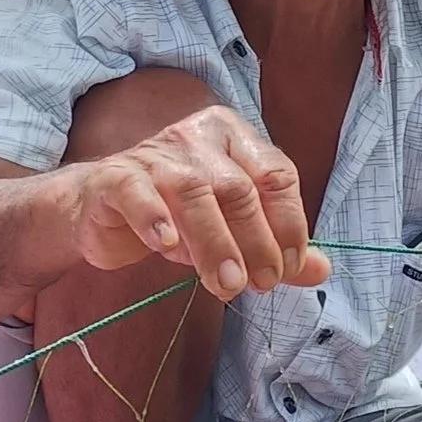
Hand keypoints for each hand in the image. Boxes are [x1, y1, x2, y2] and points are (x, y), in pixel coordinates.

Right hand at [62, 105, 329, 300]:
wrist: (99, 210)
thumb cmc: (175, 216)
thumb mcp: (229, 230)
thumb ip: (273, 246)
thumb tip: (321, 270)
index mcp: (234, 138)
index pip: (276, 174)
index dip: (288, 223)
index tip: (288, 267)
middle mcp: (196, 137)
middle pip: (238, 188)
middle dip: (255, 241)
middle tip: (262, 284)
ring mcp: (154, 155)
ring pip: (193, 192)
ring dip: (215, 243)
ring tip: (226, 284)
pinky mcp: (115, 178)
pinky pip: (137, 192)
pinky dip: (155, 218)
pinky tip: (166, 245)